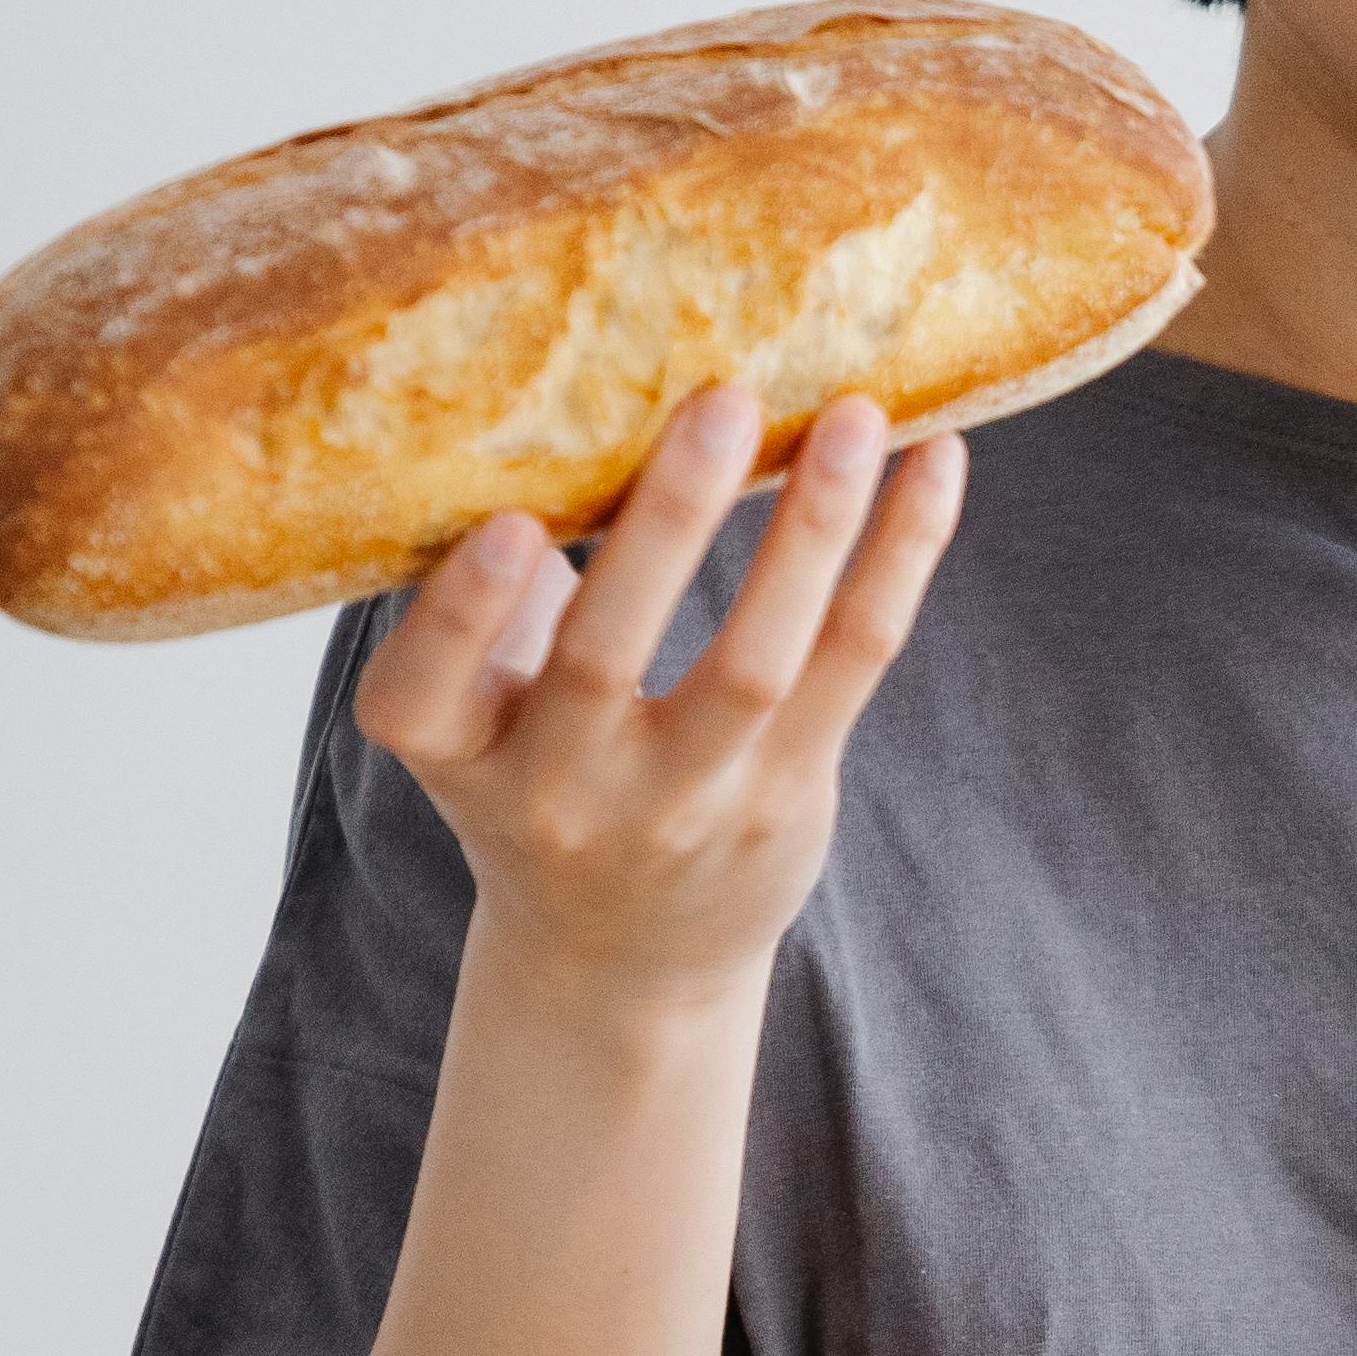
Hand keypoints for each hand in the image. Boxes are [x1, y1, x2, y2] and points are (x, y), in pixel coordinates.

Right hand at [354, 388, 963, 1006]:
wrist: (622, 957)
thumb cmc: (541, 772)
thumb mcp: (479, 711)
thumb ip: (490, 597)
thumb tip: (547, 398)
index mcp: (457, 753)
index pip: (422, 693)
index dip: (461, 611)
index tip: (509, 522)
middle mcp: (563, 791)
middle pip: (608, 657)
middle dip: (669, 524)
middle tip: (724, 400)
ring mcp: (683, 803)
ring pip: (758, 661)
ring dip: (813, 529)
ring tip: (859, 415)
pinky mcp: (786, 794)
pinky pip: (855, 661)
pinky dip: (900, 556)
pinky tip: (935, 466)